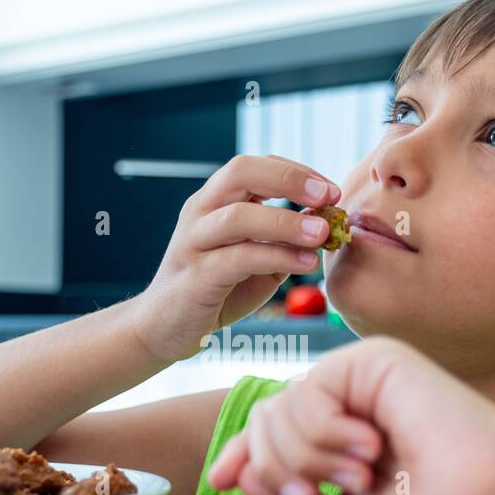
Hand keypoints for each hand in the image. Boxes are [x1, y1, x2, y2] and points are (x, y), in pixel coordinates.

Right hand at [129, 155, 339, 362]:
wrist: (164, 328)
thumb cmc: (214, 290)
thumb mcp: (254, 259)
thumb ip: (282, 241)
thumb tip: (326, 228)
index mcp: (213, 201)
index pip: (254, 166)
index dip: (295, 171)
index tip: (330, 190)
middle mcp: (200, 212)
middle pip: (241, 172)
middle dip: (289, 179)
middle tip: (328, 196)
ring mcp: (194, 242)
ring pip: (239, 215)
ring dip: (287, 221)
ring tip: (322, 233)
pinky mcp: (196, 276)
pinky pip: (239, 258)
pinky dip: (277, 257)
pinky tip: (305, 264)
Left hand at [206, 337, 494, 494]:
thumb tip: (240, 471)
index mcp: (339, 443)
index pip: (271, 435)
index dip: (241, 454)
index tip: (217, 480)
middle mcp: (345, 407)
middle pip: (265, 424)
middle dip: (276, 471)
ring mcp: (357, 382)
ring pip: (279, 412)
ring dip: (308, 458)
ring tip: (360, 479)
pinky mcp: (372, 360)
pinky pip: (306, 392)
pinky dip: (325, 431)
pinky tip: (370, 448)